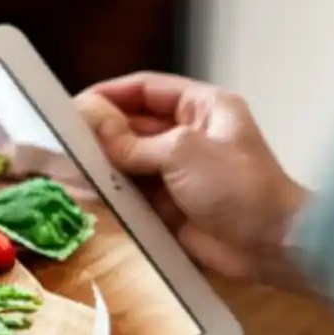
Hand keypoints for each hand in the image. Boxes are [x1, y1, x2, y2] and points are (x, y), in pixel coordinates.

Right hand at [76, 72, 309, 283]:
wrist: (270, 244)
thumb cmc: (238, 186)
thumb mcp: (183, 152)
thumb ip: (134, 142)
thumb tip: (95, 127)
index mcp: (203, 108)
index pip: (148, 90)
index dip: (112, 93)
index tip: (76, 104)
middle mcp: (190, 135)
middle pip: (136, 125)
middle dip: (103, 131)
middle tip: (63, 139)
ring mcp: (180, 172)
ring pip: (132, 161)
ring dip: (105, 164)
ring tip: (68, 166)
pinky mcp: (172, 206)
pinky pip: (135, 195)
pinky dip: (114, 194)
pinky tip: (88, 194)